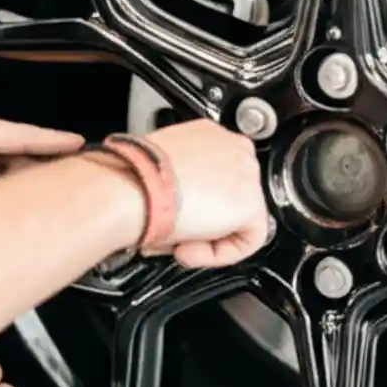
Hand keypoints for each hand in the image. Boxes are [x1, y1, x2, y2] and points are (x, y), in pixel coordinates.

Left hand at [0, 105, 84, 210]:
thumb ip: (4, 191)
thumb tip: (35, 193)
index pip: (19, 133)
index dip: (53, 142)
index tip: (80, 145)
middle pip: (13, 148)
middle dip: (33, 168)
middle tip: (60, 184)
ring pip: (0, 162)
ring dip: (13, 181)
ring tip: (28, 200)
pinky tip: (3, 203)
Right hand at [141, 119, 268, 266]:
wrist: (133, 188)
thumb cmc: (133, 181)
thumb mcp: (159, 172)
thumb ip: (178, 183)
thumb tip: (178, 205)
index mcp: (207, 133)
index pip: (215, 174)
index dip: (195, 203)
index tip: (174, 214)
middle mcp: (232, 146)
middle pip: (230, 195)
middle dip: (203, 221)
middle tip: (175, 233)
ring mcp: (247, 173)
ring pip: (240, 217)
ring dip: (208, 238)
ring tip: (179, 242)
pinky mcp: (253, 204)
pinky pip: (248, 239)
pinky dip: (222, 253)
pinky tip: (191, 249)